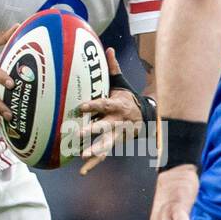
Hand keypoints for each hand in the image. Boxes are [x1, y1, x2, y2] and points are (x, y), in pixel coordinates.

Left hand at [77, 48, 143, 175]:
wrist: (144, 117)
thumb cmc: (127, 97)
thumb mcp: (122, 83)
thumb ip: (113, 67)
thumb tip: (108, 48)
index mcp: (116, 105)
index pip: (104, 104)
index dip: (93, 105)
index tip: (80, 106)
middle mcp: (117, 121)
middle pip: (103, 126)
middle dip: (90, 130)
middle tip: (76, 133)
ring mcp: (116, 135)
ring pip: (104, 143)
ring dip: (94, 150)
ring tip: (82, 155)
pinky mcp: (114, 143)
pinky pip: (103, 155)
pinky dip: (93, 164)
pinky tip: (82, 171)